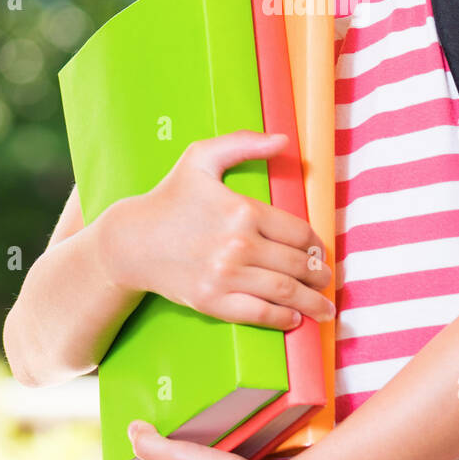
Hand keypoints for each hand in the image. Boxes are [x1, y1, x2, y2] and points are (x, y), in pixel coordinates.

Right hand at [105, 130, 333, 330]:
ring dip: (312, 302)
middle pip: (296, 264)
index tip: (320, 251)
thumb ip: (244, 143)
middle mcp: (238, 245)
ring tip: (325, 308)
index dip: (316, 244)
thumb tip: (283, 141)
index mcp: (243, 210)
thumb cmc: (169, 197)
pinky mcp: (212, 301)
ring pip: (284, 292)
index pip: (298, 233)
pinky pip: (258, 313)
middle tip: (327, 280)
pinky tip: (295, 319)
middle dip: (319, 275)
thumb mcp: (202, 158)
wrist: (131, 241)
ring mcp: (225, 276)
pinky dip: (283, 319)